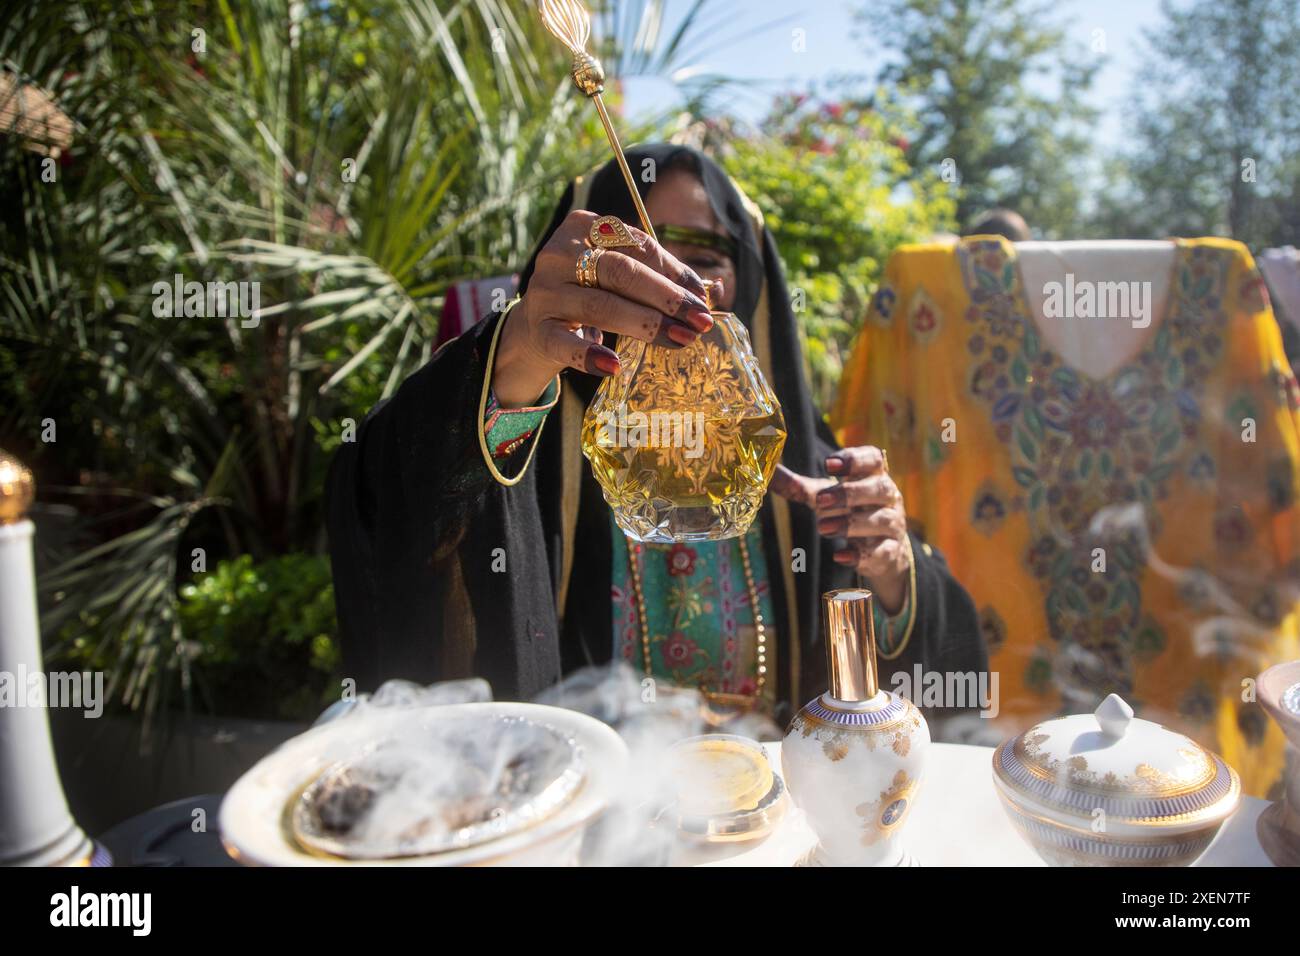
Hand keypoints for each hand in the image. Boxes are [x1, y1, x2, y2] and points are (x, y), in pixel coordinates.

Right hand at [493, 210, 716, 407]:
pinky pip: (565, 344)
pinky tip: (615, 367)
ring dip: (644, 325)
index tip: (702, 299)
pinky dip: (590, 355)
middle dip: (665, 298)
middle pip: (619, 272)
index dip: (674, 272)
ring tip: (680, 341)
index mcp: (583, 227)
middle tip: (700, 322)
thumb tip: (715, 290)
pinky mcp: (537, 329)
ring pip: (599, 306)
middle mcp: (559, 253)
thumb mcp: (621, 280)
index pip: (637, 246)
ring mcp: (545, 292)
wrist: (536, 330)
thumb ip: (662, 279)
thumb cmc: (591, 297)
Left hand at [770, 447, 910, 613]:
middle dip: (849, 494)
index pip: (873, 459)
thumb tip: (766, 474)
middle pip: (879, 489)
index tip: (828, 464)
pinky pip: (882, 552)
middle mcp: (889, 498)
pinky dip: (862, 555)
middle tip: (820, 501)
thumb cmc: (850, 512)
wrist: (881, 551)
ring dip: (851, 524)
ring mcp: (893, 525)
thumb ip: (797, 487)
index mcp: (874, 476)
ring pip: (881, 520)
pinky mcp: (891, 552)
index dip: (854, 459)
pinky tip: (841, 557)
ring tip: (822, 528)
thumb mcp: (824, 497)